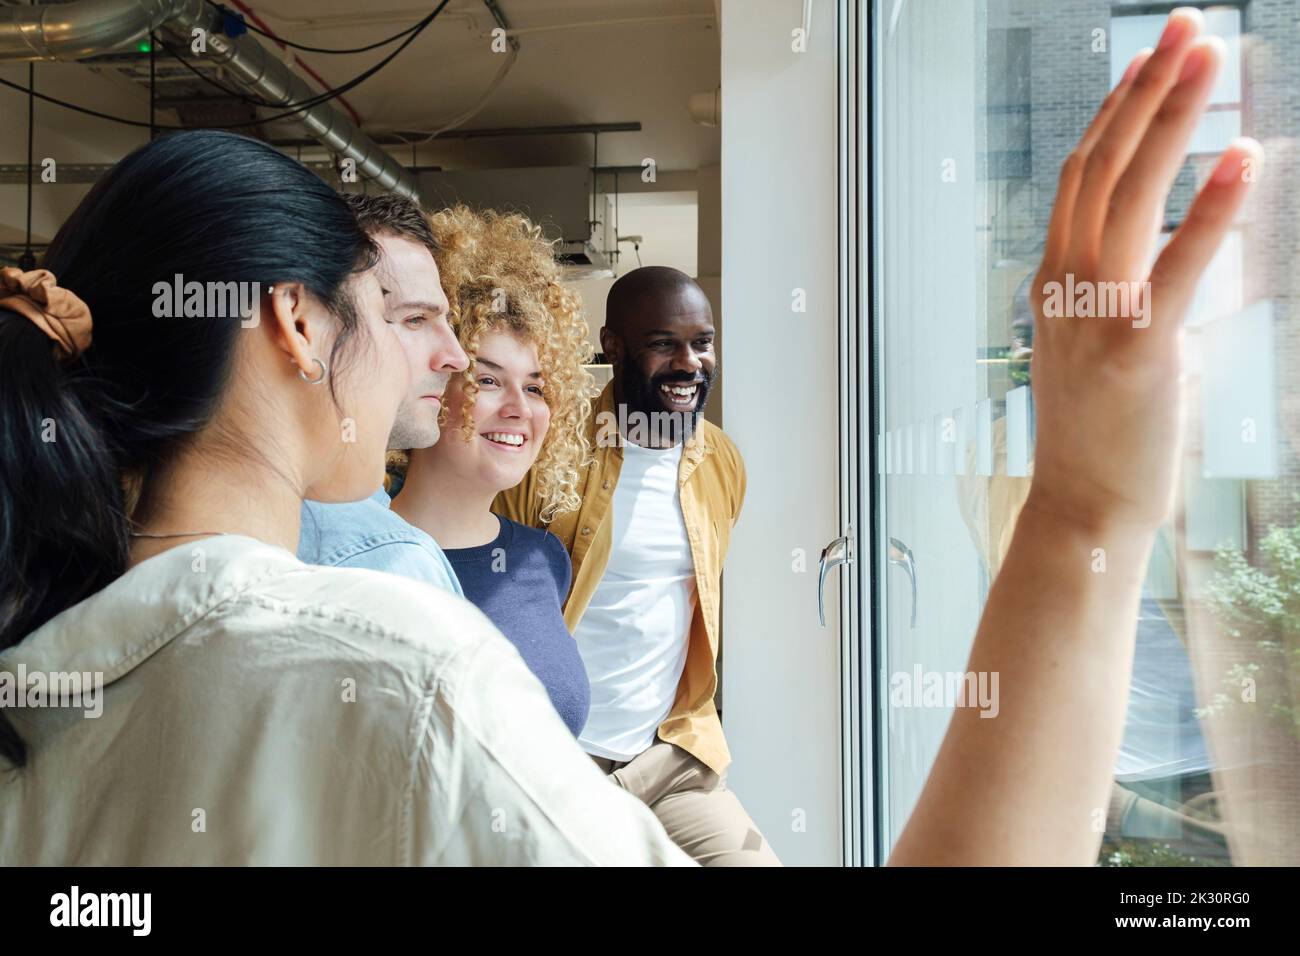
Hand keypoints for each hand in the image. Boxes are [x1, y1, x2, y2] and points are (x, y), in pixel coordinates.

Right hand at [1026, 7, 1261, 533]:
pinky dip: (1213, 207)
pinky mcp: (1138, 351)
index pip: (1081, 177)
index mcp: (1053, 284)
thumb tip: (1158, 258)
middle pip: (1101, 166)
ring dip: (1174, 117)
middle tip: (1186, 25)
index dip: (1116, 112)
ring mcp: (1094, 317)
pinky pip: (1176, 266)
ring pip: (1128, 196)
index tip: (1148, 60)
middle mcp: (1063, 288)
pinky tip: (1246, 154)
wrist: (1081, 509)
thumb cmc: (1098, 436)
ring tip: (1209, 55)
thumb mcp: (1096, 350)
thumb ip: (1114, 295)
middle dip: (1147, 88)